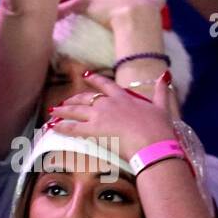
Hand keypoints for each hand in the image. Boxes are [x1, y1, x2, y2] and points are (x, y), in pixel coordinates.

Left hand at [48, 71, 175, 158]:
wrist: (152, 142)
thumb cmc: (158, 128)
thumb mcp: (162, 106)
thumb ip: (161, 91)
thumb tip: (165, 76)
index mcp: (124, 97)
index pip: (106, 85)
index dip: (94, 79)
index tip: (85, 75)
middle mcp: (109, 104)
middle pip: (85, 98)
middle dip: (73, 99)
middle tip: (64, 102)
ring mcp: (99, 116)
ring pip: (75, 110)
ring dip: (62, 111)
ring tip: (53, 112)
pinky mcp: (92, 130)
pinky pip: (71, 127)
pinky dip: (60, 126)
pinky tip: (52, 127)